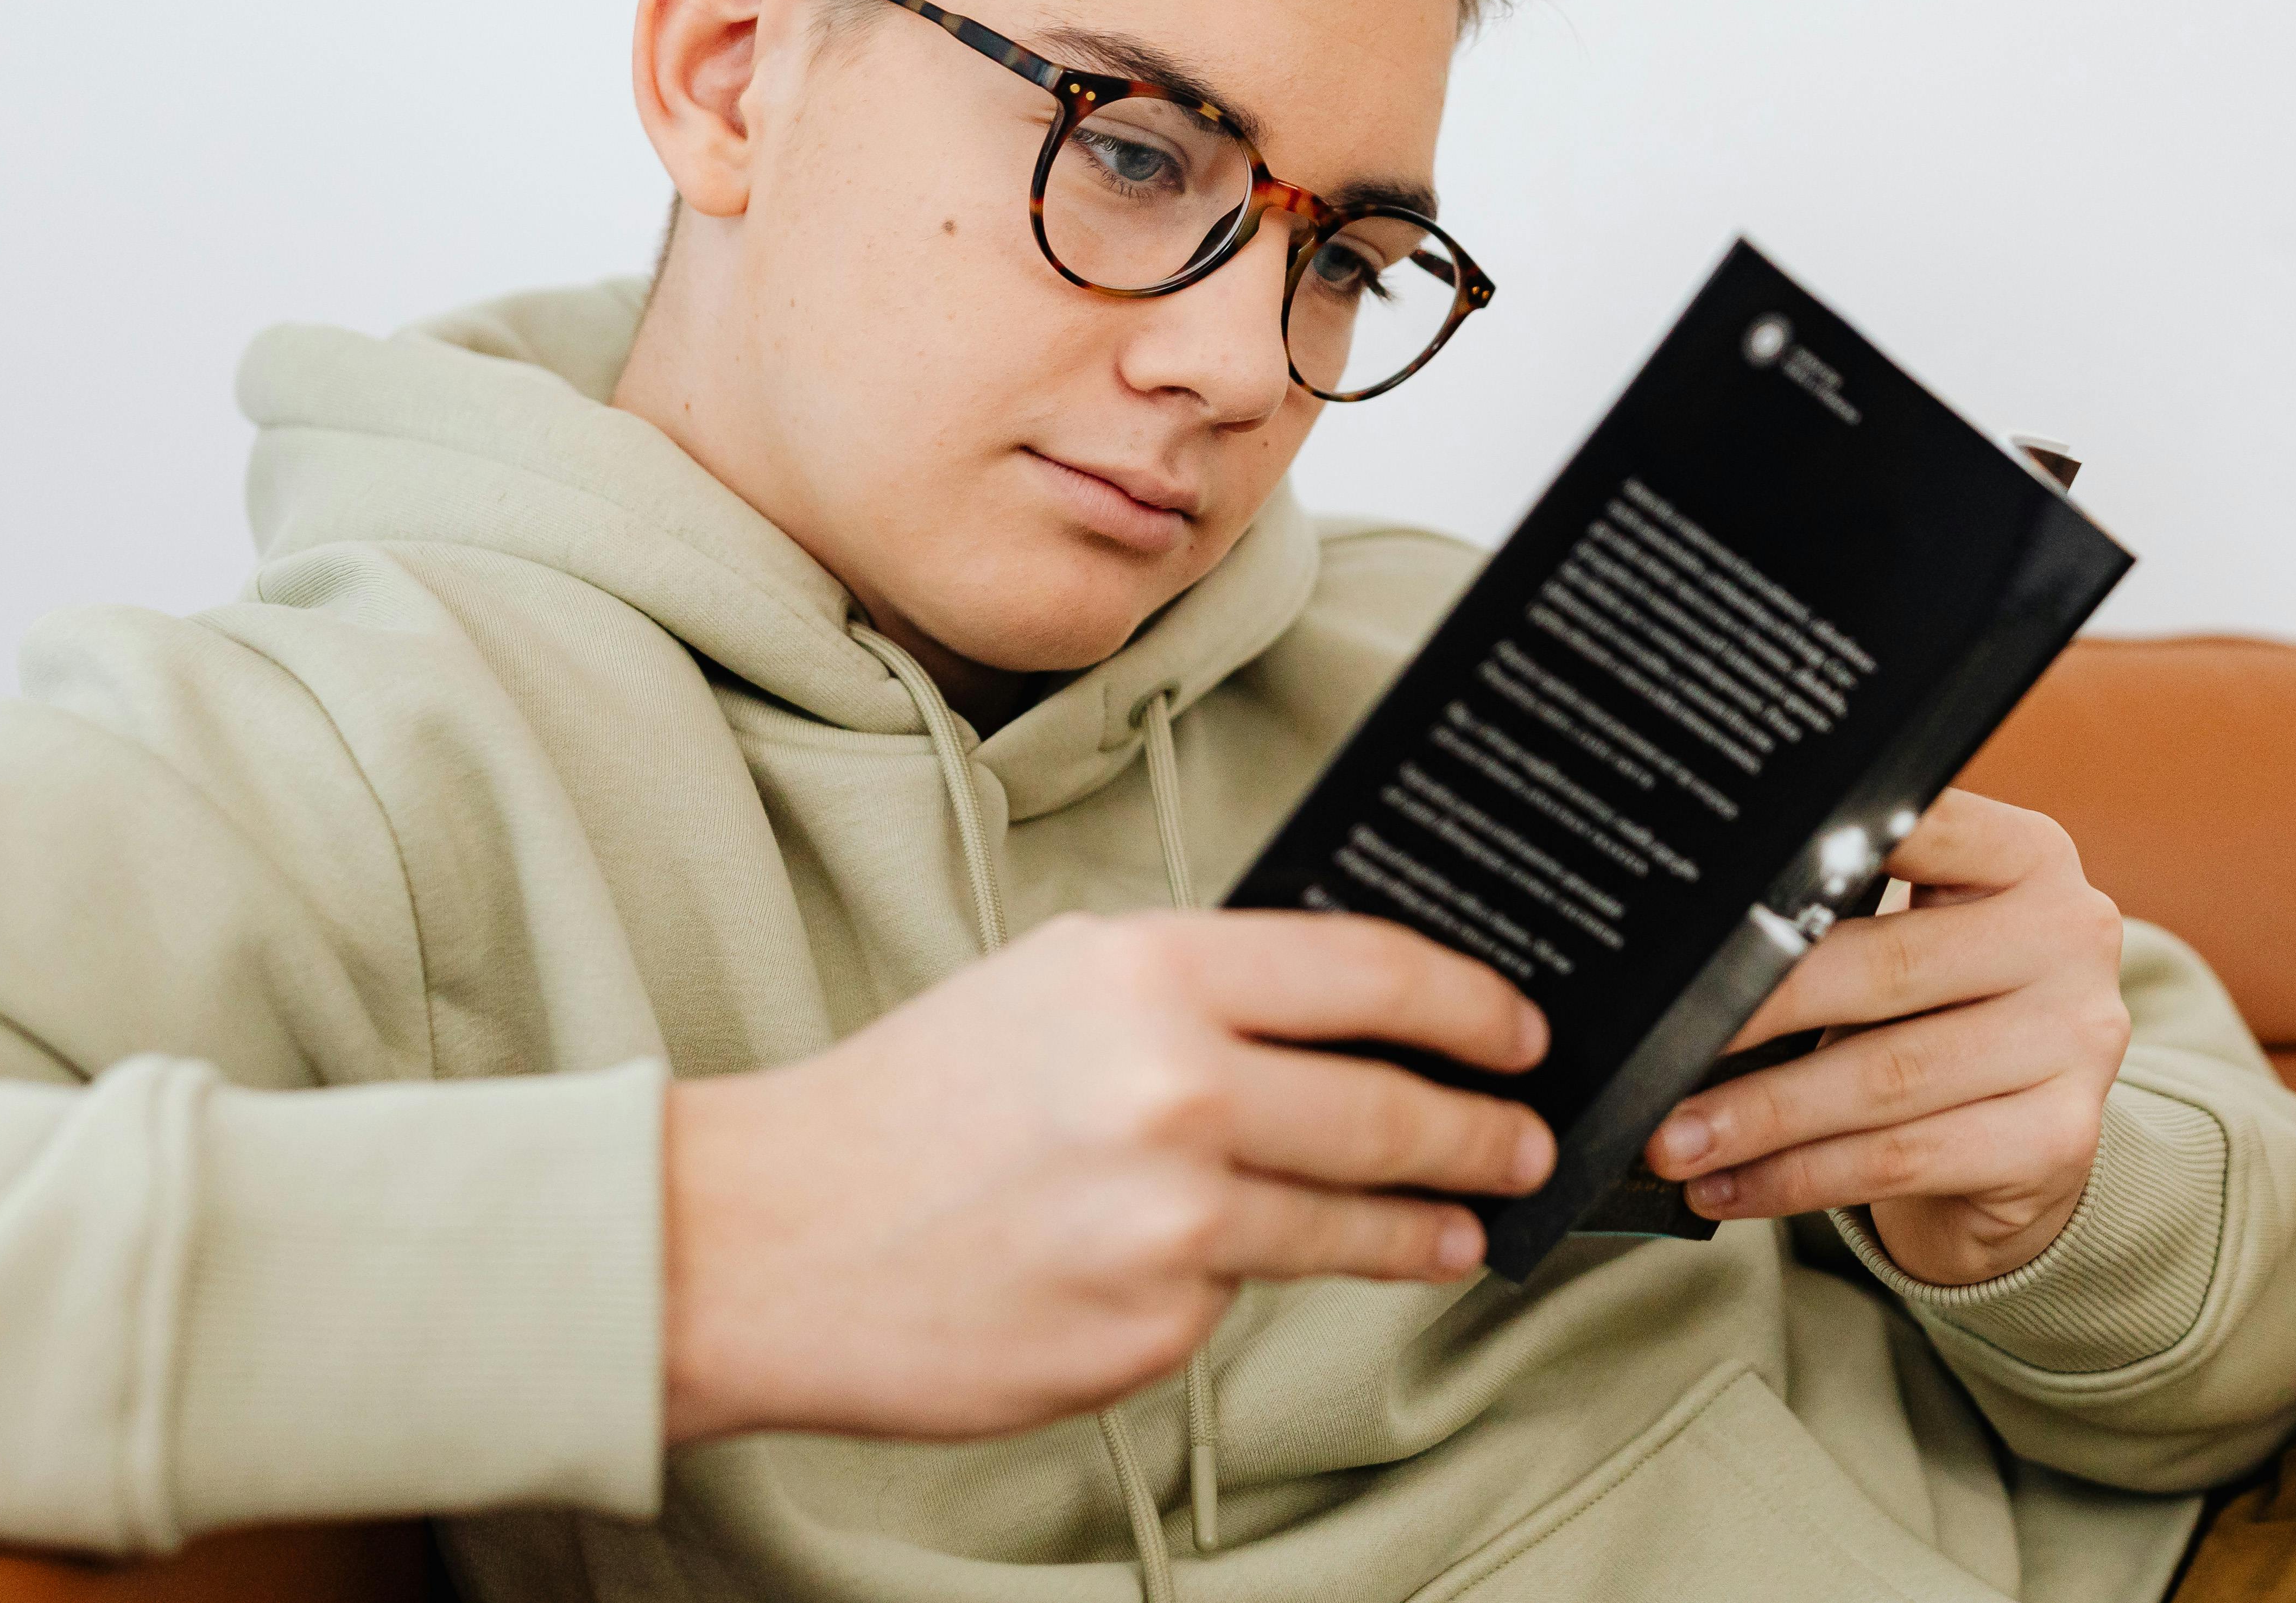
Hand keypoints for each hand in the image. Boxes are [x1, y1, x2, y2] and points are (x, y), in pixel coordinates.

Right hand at [661, 908, 1550, 1444]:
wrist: (769, 1239)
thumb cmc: (915, 1101)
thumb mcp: (1059, 980)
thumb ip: (1201, 985)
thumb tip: (1347, 1003)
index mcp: (1151, 974)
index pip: (1370, 971)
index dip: (1469, 1002)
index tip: (1519, 1030)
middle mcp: (1172, 1087)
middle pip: (1389, 1106)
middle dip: (1483, 1129)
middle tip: (1526, 1138)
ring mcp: (1165, 1217)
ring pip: (1351, 1220)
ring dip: (1427, 1224)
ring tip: (1464, 1224)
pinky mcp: (1148, 1324)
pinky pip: (1242, 1297)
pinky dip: (1257, 1282)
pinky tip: (1251, 1270)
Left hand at [1643, 791, 2129, 1287]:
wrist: (2029, 1144)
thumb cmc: (1942, 1018)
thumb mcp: (1916, 940)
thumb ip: (1840, 915)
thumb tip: (1695, 949)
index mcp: (2028, 856)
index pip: (1918, 827)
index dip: (1814, 857)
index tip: (1717, 896)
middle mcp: (2069, 935)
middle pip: (1885, 968)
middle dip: (1754, 1014)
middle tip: (1662, 1047)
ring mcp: (2077, 1039)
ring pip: (1886, 1078)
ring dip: (1762, 1117)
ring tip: (1674, 1139)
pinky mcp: (2060, 1138)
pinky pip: (1904, 1159)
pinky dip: (1800, 1179)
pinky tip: (1731, 1189)